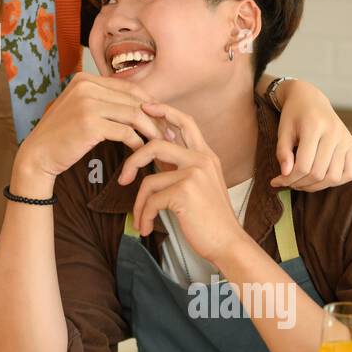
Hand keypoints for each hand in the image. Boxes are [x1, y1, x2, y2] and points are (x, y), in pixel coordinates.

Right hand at [14, 72, 164, 187]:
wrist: (38, 154)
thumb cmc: (62, 135)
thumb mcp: (81, 109)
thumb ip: (104, 101)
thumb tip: (141, 104)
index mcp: (85, 78)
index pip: (129, 88)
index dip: (149, 104)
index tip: (162, 120)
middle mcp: (86, 86)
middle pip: (134, 99)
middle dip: (155, 118)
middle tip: (169, 134)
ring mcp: (87, 103)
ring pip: (134, 114)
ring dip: (151, 131)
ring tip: (159, 144)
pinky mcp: (90, 123)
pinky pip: (125, 132)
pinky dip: (136, 143)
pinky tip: (139, 151)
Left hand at [117, 103, 244, 263]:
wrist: (228, 243)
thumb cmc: (210, 219)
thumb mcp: (200, 186)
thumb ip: (181, 169)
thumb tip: (155, 159)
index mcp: (206, 155)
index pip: (185, 122)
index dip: (164, 111)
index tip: (144, 107)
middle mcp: (201, 159)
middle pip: (156, 144)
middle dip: (133, 159)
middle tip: (123, 178)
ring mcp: (194, 174)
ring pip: (149, 179)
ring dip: (140, 203)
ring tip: (142, 219)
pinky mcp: (184, 191)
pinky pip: (151, 199)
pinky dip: (144, 215)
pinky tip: (146, 227)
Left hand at [269, 82, 351, 190]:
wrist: (311, 99)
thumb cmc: (293, 115)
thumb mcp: (283, 130)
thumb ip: (282, 152)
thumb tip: (285, 175)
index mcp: (315, 126)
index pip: (303, 165)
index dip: (288, 179)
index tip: (276, 181)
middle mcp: (334, 133)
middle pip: (318, 173)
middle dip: (299, 183)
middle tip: (287, 182)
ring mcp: (346, 140)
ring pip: (333, 177)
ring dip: (315, 186)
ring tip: (301, 182)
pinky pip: (348, 174)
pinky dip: (333, 181)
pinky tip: (319, 178)